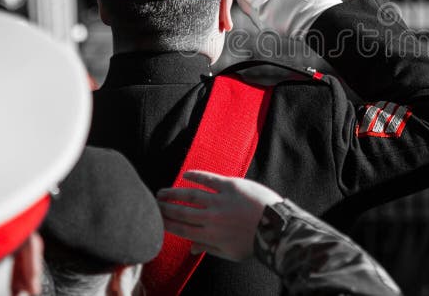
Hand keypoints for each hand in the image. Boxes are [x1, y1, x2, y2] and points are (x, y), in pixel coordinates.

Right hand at [157, 171, 282, 261]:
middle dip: (164, 209)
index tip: (155, 221)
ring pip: (190, 195)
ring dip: (174, 193)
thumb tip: (192, 249)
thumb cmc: (255, 241)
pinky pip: (207, 179)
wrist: (276, 225)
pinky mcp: (230, 186)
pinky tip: (184, 175)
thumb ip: (209, 248)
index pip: (181, 230)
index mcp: (210, 235)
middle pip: (181, 212)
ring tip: (162, 192)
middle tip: (153, 205)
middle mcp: (211, 217)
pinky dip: (195, 176)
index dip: (166, 224)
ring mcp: (219, 200)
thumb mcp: (231, 252)